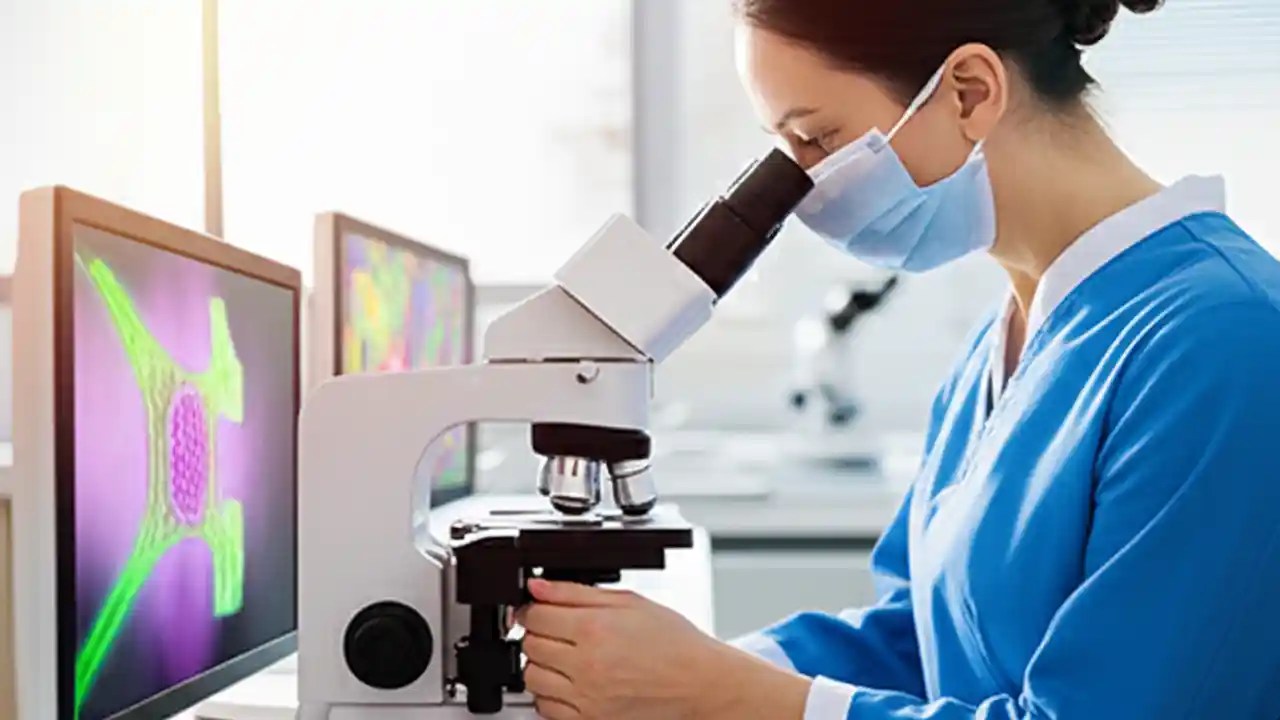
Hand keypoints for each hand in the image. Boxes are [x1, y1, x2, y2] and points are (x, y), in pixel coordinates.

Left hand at [514, 579, 808, 719]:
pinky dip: (550, 694)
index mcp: (595, 629)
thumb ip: (576, 593)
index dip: (533, 608)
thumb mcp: (628, 602)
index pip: (535, 616)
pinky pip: (545, 708)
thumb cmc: (673, 642)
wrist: (699, 683)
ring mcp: (586, 698)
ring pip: (532, 678)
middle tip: (558, 630)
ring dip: (541, 664)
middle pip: (530, 645)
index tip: (539, 609)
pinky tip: (569, 681)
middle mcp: (587, 665)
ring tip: (564, 656)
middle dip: (539, 633)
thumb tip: (538, 587)